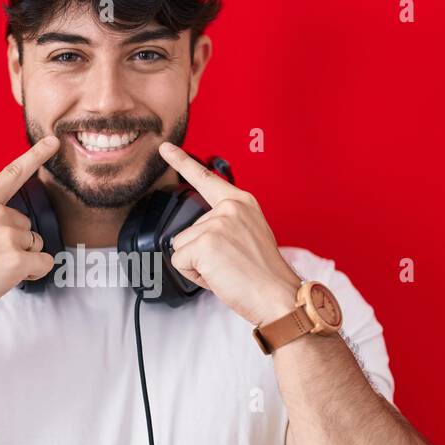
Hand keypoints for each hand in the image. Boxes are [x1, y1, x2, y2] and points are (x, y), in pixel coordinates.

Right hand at [0, 137, 60, 324]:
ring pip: (35, 245)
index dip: (36, 155)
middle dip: (15, 243)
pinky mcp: (17, 259)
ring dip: (22, 260)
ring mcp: (8, 235)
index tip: (54, 141)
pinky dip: (33, 273)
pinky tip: (7, 278)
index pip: (13, 173)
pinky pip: (44, 264)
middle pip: (27, 226)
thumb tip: (9, 227)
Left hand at [159, 142, 302, 326]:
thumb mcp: (250, 236)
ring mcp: (217, 223)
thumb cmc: (265, 276)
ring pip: (181, 247)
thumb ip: (227, 226)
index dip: (182, 162)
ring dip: (199, 265)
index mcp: (242, 203)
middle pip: (187, 230)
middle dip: (201, 253)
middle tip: (232, 265)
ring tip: (228, 271)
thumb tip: (202, 236)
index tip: (165, 147)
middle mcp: (229, 208)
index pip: (206, 179)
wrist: (279, 297)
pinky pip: (179, 263)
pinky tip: (220, 276)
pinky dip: (195, 276)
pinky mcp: (205, 243)